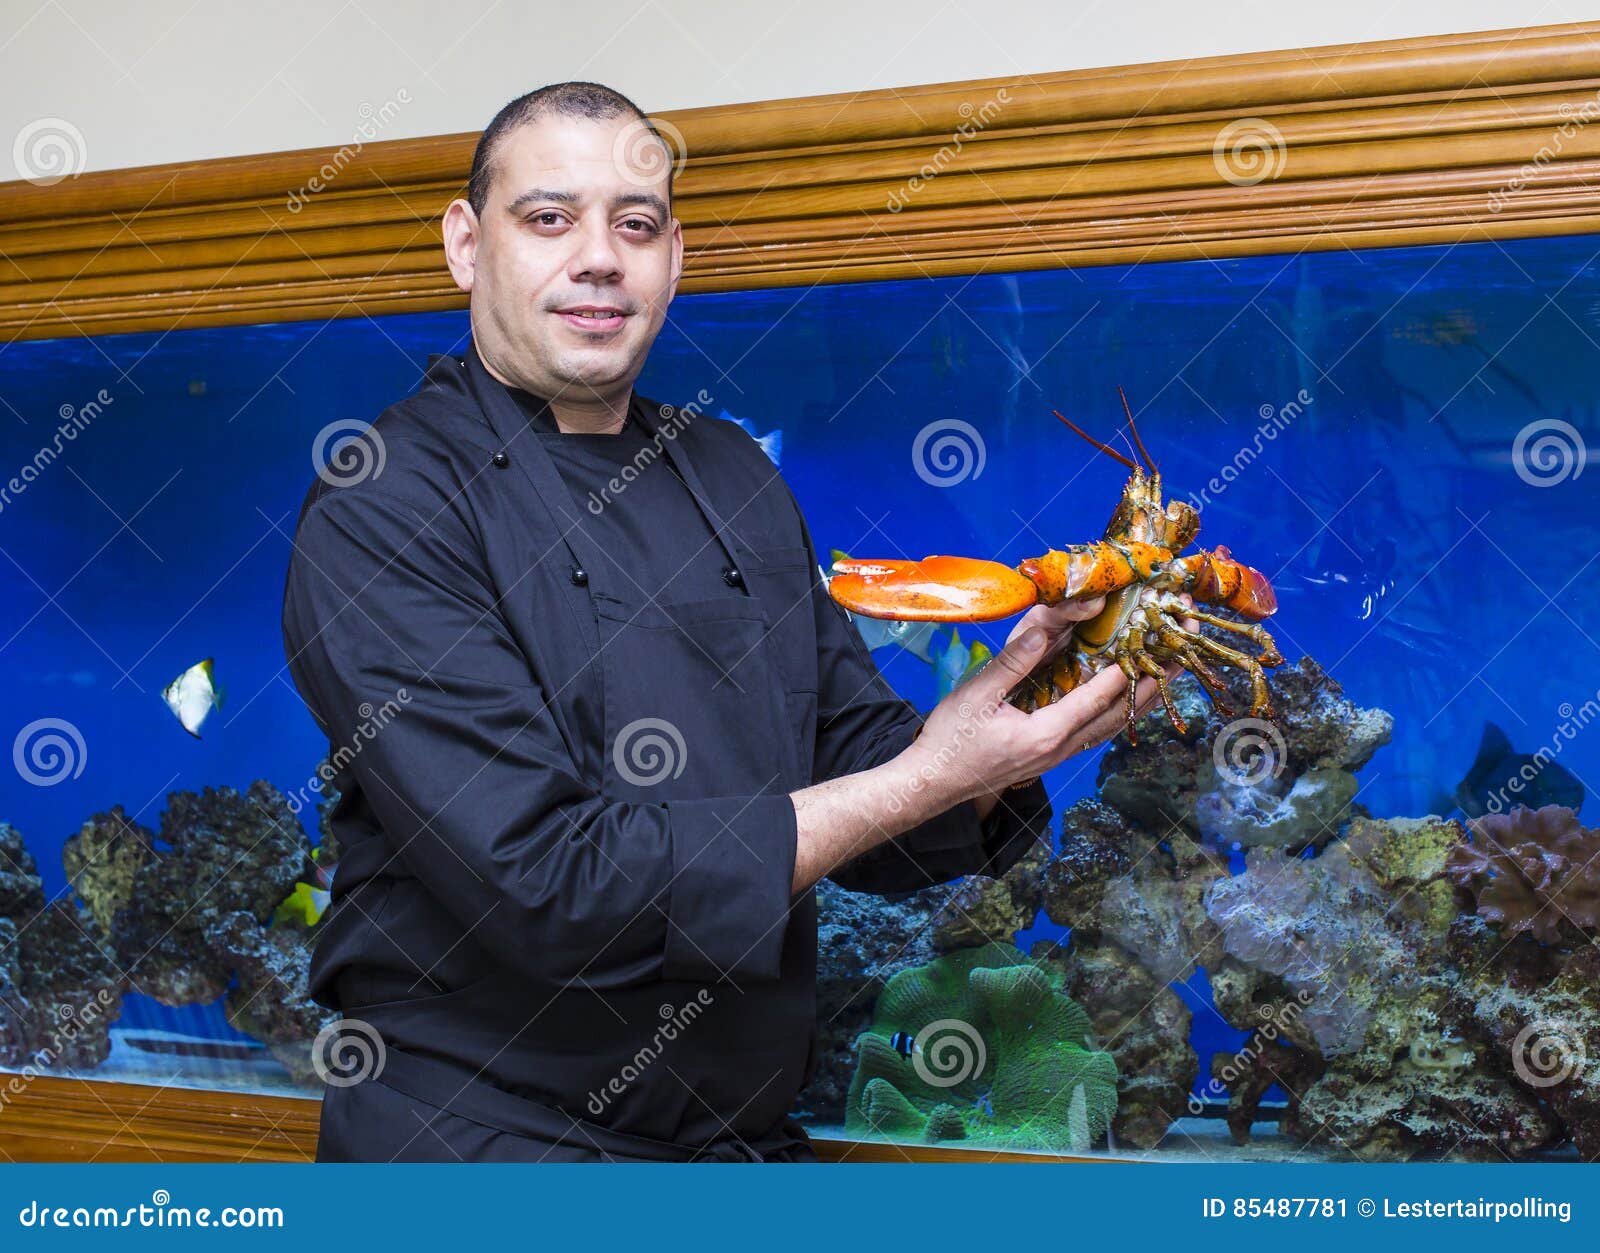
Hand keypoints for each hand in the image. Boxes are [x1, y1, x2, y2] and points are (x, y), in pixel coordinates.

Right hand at [908, 593, 1196, 807]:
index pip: (1097, 697)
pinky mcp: (1049, 756)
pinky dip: (1116, 714)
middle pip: (1117, 716)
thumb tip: (1044, 629)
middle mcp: (1060, 748)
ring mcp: (1057, 756)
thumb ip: (1014, 662)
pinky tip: (1124, 703)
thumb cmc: (951, 739)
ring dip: (1138, 703)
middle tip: (1176, 661)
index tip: (1148, 643)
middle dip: (1148, 688)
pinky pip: (1094, 733)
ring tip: (1163, 679)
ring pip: (1110, 728)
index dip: (1125, 669)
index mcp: (1046, 732)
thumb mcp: (977, 694)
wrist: (935, 782)